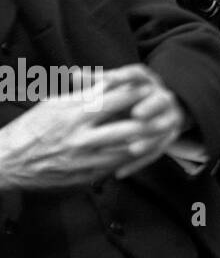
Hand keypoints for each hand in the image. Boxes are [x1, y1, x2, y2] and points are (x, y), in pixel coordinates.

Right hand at [0, 69, 158, 191]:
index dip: (138, 93)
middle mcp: (82, 137)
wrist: (5, 161)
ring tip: (160, 132)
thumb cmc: (30, 127)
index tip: (152, 86)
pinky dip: (128, 159)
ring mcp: (84, 159)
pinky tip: (139, 152)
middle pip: (129, 127)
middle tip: (165, 112)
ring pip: (126, 150)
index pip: (117, 99)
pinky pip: (114, 167)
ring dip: (146, 141)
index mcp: (75, 114)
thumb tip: (112, 80)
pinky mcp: (84, 177)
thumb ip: (86, 94)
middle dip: (151, 120)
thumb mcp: (56, 103)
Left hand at [100, 65, 188, 179]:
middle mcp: (162, 96)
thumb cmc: (131, 95)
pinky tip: (121, 173)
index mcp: (147, 81)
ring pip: (164, 126)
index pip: (138, 74)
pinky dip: (141, 162)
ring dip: (150, 137)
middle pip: (160, 99)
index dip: (125, 76)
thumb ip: (96, 82)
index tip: (109, 79)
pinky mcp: (170, 135)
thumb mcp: (115, 86)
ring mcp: (170, 116)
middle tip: (137, 113)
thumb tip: (73, 75)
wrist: (164, 107)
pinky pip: (159, 149)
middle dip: (150, 106)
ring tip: (133, 148)